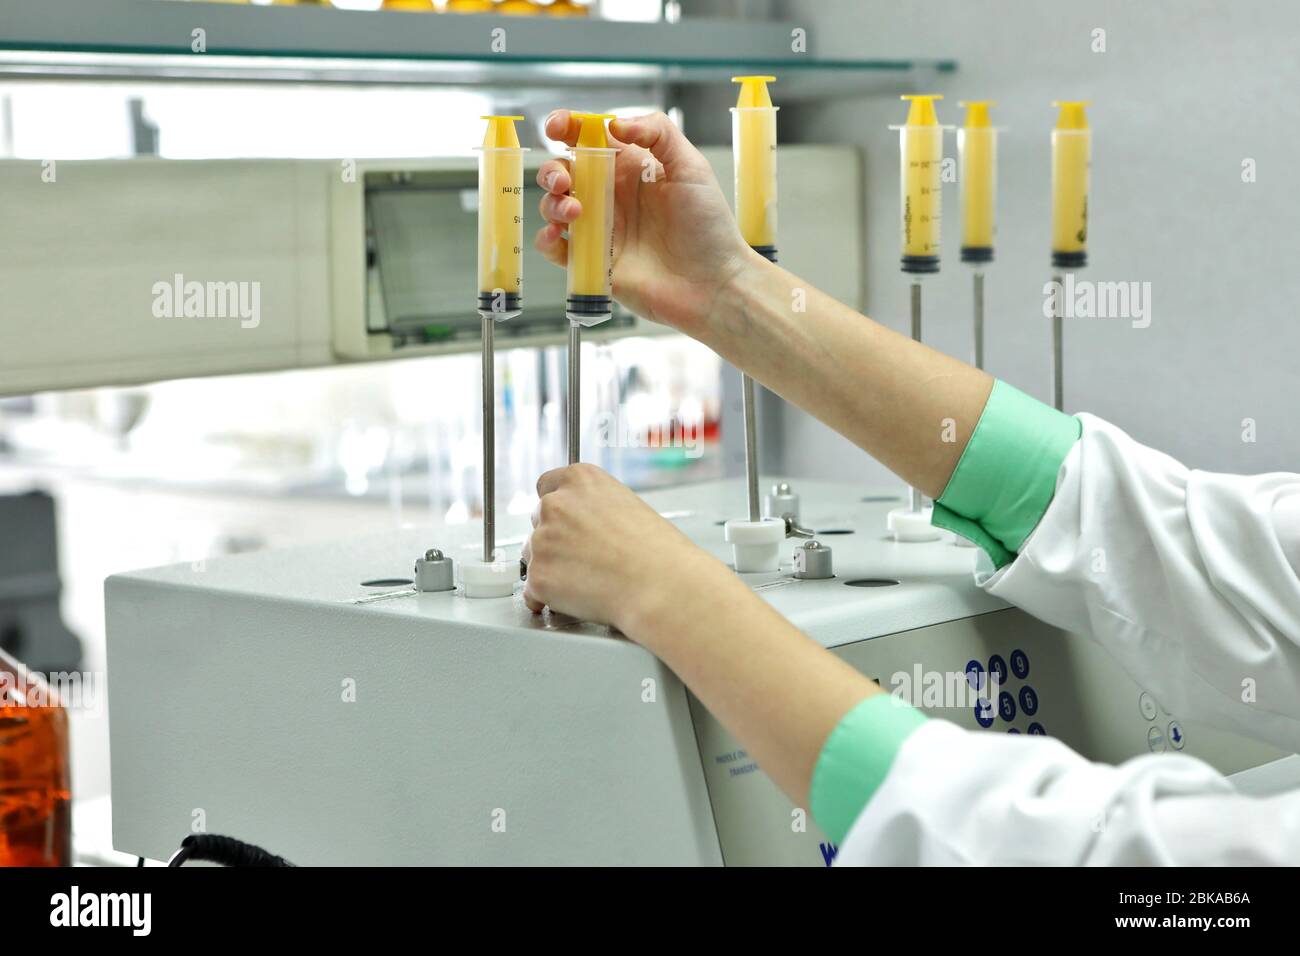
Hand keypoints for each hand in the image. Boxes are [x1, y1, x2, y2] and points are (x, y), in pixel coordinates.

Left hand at [521, 463, 728, 633]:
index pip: (546, 485)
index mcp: (579, 480)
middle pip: (538, 521)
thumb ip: (594, 508)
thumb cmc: (656, 551)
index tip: (562, 522)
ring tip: (587, 581)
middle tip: (582, 559)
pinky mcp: (538, 576)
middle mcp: (555, 504)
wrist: (660, 586)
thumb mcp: (626, 506)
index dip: (557, 509)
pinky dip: (546, 598)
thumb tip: (581, 524)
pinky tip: (573, 600)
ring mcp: (542, 541)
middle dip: (554, 539)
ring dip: (551, 568)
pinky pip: (532, 592)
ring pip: (533, 556)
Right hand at [534, 110, 754, 337]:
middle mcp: (612, 196)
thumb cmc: (709, 228)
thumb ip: (657, 132)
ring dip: (553, 204)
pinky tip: (558, 235)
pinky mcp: (594, 261)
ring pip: (554, 207)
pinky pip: (556, 248)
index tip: (558, 128)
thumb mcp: (691, 167)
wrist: (712, 284)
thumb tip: (614, 124)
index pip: (590, 140)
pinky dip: (546, 240)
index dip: (568, 128)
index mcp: (631, 168)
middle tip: (565, 181)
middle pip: (564, 172)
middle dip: (552, 170)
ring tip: (576, 214)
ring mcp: (601, 229)